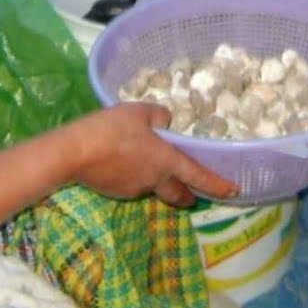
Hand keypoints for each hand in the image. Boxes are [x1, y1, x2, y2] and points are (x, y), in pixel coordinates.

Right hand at [69, 103, 237, 205]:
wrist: (74, 152)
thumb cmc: (111, 129)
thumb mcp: (138, 112)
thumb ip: (158, 115)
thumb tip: (167, 120)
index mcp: (166, 161)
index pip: (198, 176)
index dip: (217, 184)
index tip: (233, 191)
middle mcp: (155, 180)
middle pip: (178, 194)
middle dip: (188, 195)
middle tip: (193, 194)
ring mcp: (135, 189)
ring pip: (153, 188)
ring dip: (157, 181)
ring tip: (146, 163)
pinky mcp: (116, 192)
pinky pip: (133, 184)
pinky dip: (134, 176)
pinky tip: (122, 162)